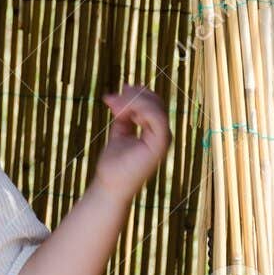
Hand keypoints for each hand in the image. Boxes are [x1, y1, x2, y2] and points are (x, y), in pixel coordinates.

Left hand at [92, 86, 171, 201]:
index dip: (135, 94)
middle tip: (112, 99)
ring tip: (114, 104)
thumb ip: (124, 114)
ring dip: (133, 101)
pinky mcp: (159, 144)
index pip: (153, 103)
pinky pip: (157, 119)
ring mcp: (163, 139)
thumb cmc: (114, 162)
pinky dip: (140, 109)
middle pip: (156, 102)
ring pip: (156, 108)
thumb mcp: (119, 131)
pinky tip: (121, 112)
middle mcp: (162, 133)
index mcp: (155, 130)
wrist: (110, 184)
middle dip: (133, 96)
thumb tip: (122, 91)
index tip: (115, 95)